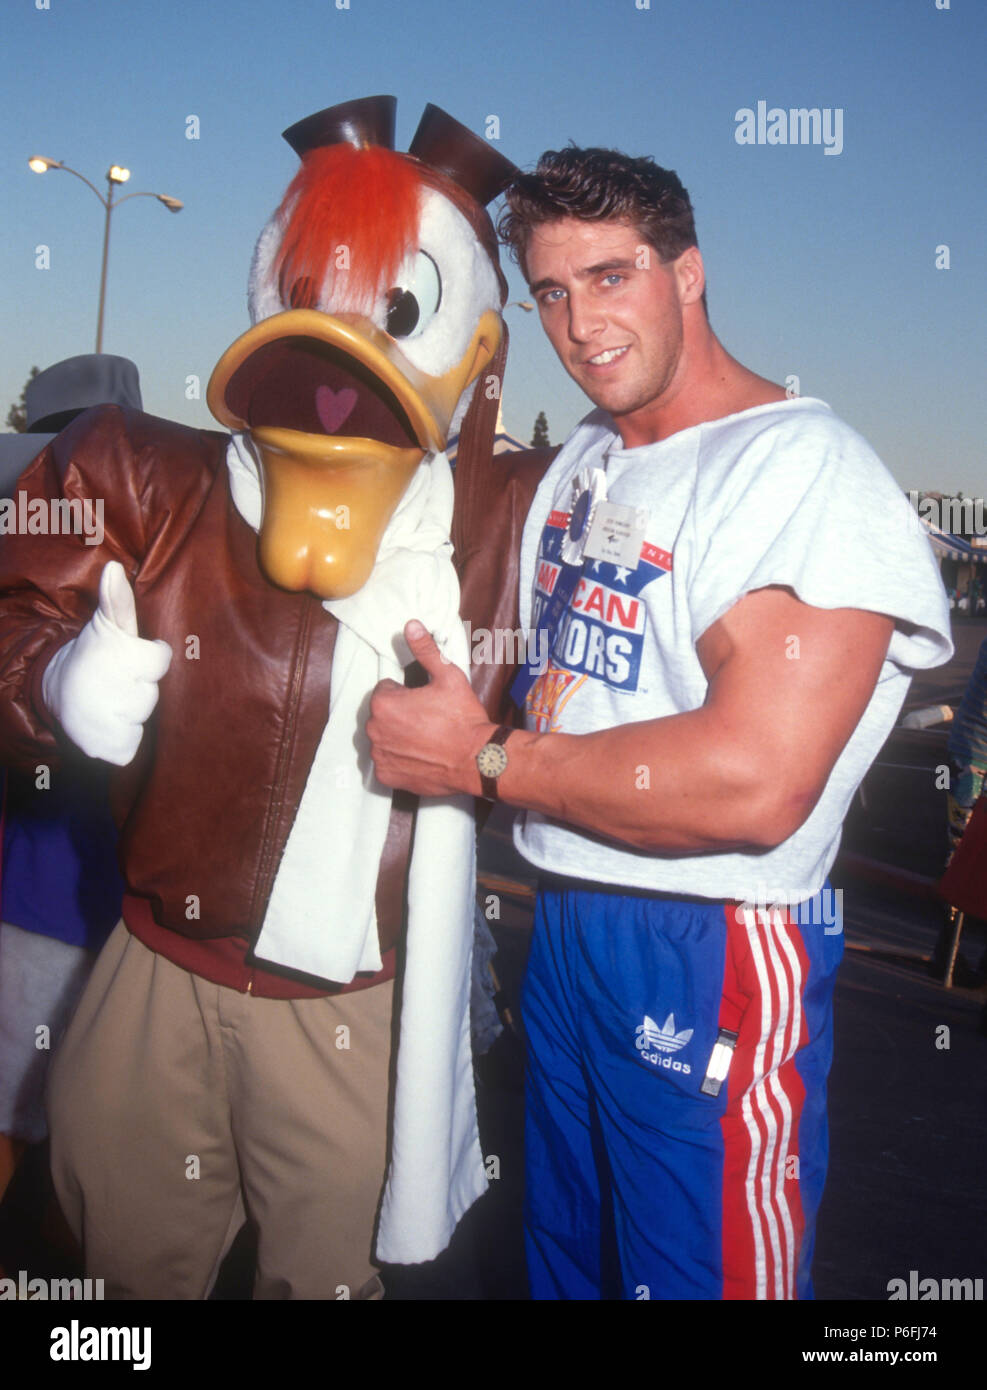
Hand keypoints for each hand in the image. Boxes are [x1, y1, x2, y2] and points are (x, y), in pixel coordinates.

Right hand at [42, 560, 172, 765]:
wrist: (59, 693)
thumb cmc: (95, 656)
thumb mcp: (108, 626)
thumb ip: (119, 601)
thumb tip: (114, 568)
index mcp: (117, 656)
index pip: (160, 660)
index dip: (147, 659)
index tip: (127, 657)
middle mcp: (111, 689)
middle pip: (152, 694)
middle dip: (138, 688)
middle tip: (116, 681)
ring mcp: (107, 721)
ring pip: (143, 719)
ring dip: (132, 714)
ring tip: (111, 701)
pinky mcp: (106, 748)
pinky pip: (132, 746)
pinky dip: (124, 739)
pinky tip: (109, 723)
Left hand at [367, 620, 493, 796]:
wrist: (476, 760)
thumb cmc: (462, 718)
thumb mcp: (448, 677)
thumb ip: (425, 650)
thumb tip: (410, 625)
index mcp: (384, 703)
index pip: (385, 689)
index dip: (407, 693)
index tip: (426, 701)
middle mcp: (374, 730)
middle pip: (382, 714)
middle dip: (400, 715)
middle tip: (428, 720)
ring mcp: (379, 755)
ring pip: (384, 738)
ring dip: (398, 736)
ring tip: (426, 739)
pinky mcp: (386, 776)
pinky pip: (386, 762)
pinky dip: (399, 760)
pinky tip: (421, 756)